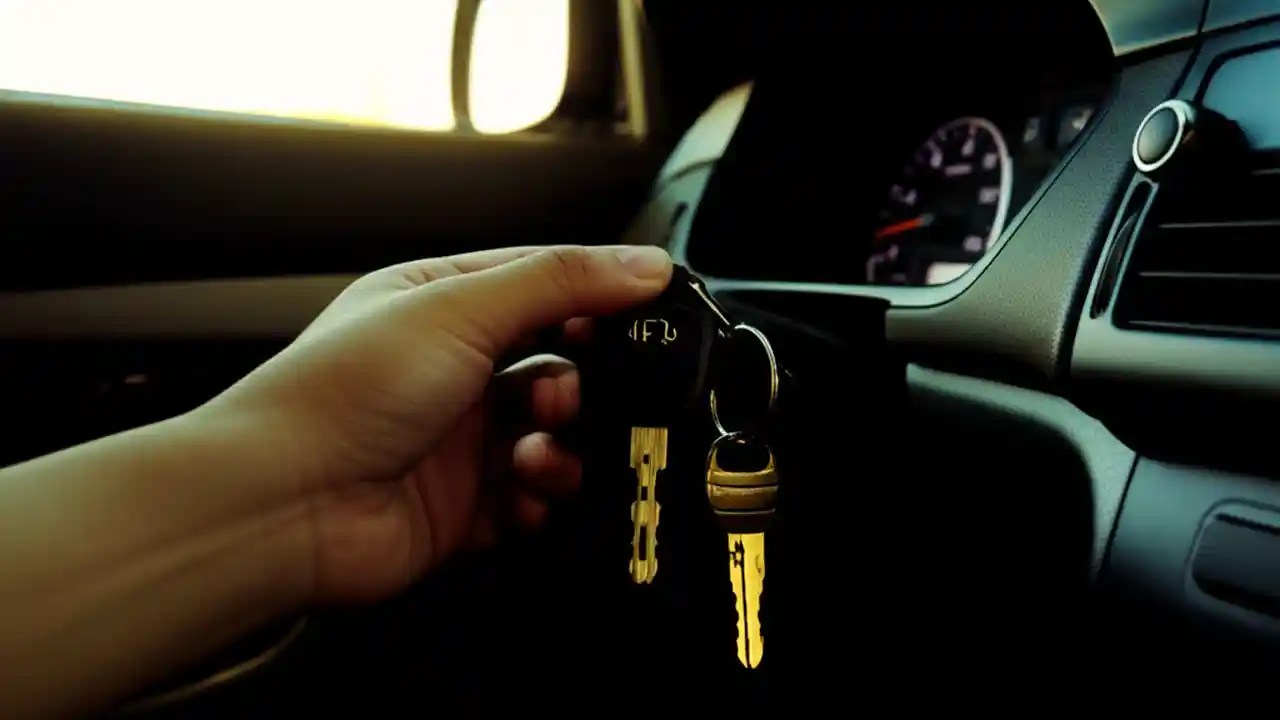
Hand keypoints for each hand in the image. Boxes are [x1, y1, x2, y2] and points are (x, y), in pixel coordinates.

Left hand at [206, 245, 671, 603]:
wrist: (281, 506)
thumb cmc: (338, 395)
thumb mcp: (459, 308)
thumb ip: (561, 283)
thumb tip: (643, 264)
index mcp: (439, 303)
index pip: (542, 285)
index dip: (595, 300)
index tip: (645, 313)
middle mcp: (450, 369)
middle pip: (556, 365)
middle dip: (578, 384)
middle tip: (563, 397)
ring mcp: (457, 440)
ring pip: (552, 436)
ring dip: (562, 445)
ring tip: (536, 452)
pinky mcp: (463, 506)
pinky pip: (533, 500)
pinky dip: (541, 499)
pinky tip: (523, 493)